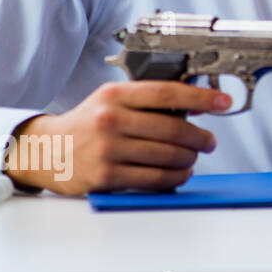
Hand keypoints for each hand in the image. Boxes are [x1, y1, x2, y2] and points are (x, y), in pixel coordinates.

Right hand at [3, 82, 225, 194]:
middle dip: (201, 137)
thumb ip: (150, 100)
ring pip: (168, 156)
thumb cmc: (88, 124)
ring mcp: (107, 149)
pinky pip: (154, 179)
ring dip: (190, 159)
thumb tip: (198, 104)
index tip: (225, 102)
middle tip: (209, 142)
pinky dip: (175, 178)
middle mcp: (110, 119)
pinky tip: (179, 174)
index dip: (202, 97)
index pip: (168, 92)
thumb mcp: (113, 101)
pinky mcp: (105, 176)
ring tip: (192, 158)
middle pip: (173, 129)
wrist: (46, 151)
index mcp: (116, 95)